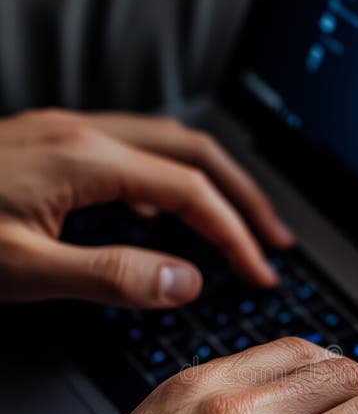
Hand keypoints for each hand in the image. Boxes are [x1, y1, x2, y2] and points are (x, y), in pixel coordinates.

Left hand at [0, 109, 293, 307]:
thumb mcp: (22, 268)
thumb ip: (110, 276)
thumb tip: (186, 282)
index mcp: (84, 158)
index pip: (189, 191)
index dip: (234, 233)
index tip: (261, 272)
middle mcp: (84, 133)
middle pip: (193, 151)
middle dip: (243, 195)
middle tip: (275, 239)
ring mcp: (68, 132)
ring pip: (167, 143)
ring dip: (213, 180)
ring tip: (241, 220)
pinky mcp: (53, 142)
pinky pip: (135, 148)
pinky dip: (172, 176)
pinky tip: (168, 205)